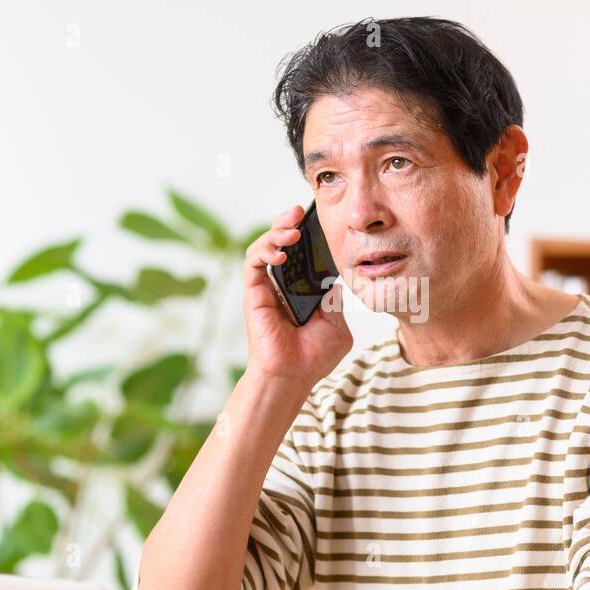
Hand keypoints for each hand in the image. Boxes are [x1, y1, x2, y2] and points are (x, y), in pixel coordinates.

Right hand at [243, 204, 351, 388]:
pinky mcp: (253, 294)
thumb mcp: (336, 323)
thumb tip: (333, 277)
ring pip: (263, 247)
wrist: (293, 377)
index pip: (302, 252)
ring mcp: (266, 288)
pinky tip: (281, 253)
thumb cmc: (313, 357)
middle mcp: (282, 284)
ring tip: (291, 230)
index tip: (317, 218)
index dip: (308, 233)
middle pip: (280, 243)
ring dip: (275, 232)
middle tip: (298, 212)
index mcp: (302, 289)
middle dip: (287, 222)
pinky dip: (264, 251)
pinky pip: (253, 264)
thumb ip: (335, 299)